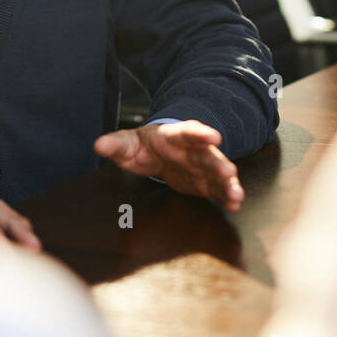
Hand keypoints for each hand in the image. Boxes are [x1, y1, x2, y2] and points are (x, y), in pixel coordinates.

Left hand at [93, 120, 243, 211]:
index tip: (213, 136)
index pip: (189, 132)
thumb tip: (99, 145)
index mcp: (174, 136)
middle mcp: (193, 150)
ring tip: (237, 196)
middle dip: (219, 163)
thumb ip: (116, 144)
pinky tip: (235, 205)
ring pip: (218, 173)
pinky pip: (218, 189)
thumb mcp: (128, 143)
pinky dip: (227, 196)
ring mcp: (202, 167)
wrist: (158, 153)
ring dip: (229, 184)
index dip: (201, 133)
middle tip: (229, 172)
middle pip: (209, 155)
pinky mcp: (205, 183)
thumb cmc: (144, 146)